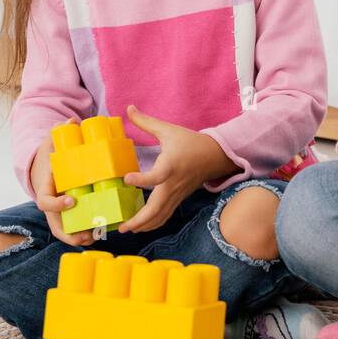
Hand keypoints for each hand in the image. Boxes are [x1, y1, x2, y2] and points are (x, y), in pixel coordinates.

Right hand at [29, 123, 95, 247]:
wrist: (47, 167)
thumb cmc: (50, 156)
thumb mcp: (51, 143)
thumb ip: (60, 132)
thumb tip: (71, 120)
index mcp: (45, 190)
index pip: (45, 203)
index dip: (57, 206)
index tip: (72, 201)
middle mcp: (52, 204)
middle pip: (56, 225)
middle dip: (70, 233)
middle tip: (87, 232)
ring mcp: (61, 212)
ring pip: (66, 231)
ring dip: (79, 237)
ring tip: (96, 235)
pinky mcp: (71, 214)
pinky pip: (76, 228)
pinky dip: (85, 234)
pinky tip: (99, 233)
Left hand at [117, 105, 234, 233]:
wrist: (215, 155)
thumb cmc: (190, 142)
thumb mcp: (168, 129)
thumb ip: (146, 122)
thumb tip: (128, 109)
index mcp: (170, 165)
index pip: (156, 177)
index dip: (142, 179)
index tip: (127, 178)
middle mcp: (173, 184)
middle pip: (157, 208)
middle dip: (139, 220)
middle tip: (122, 227)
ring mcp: (177, 194)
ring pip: (161, 216)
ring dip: (144, 225)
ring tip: (127, 229)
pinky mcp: (178, 199)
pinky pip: (165, 215)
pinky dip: (153, 223)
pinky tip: (141, 225)